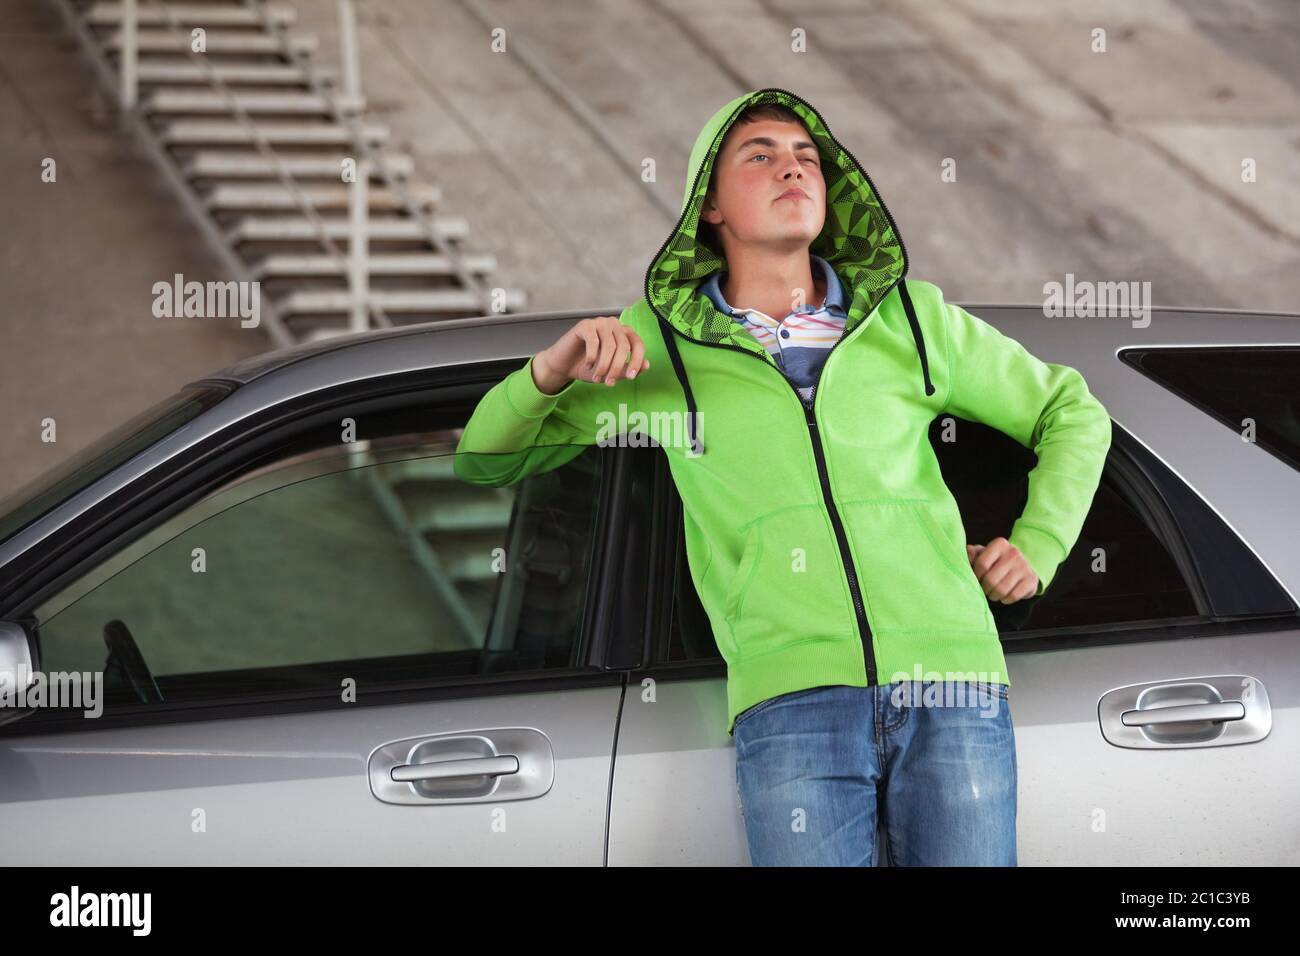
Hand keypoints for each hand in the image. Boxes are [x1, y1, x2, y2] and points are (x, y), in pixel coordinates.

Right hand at [533, 315, 650, 393]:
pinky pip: (594, 342)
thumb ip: (627, 369)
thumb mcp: (611, 372)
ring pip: (609, 346)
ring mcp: (600, 322)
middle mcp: (614, 324)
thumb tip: (646, 365)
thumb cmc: (589, 367)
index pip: (638, 344)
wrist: (565, 365)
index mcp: (624, 333)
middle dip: (617, 368)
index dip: (636, 361)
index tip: (631, 377)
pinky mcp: (585, 325)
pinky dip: (592, 357)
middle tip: (609, 383)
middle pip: (623, 347)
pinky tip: (587, 365)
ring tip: (597, 378)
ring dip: (604, 366)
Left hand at [966, 537, 1038, 602]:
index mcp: (1000, 544)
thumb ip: (972, 554)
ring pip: (1002, 589)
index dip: (976, 576)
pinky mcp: (1032, 579)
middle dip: (984, 588)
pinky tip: (1004, 597)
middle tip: (984, 589)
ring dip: (993, 596)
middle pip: (991, 579)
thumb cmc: (996, 562)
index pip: (982, 564)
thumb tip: (968, 550)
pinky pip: (1013, 596)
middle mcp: (1014, 553)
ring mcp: (1024, 566)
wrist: (1021, 567)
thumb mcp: (983, 555)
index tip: (976, 579)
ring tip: (992, 594)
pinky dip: (1005, 600)